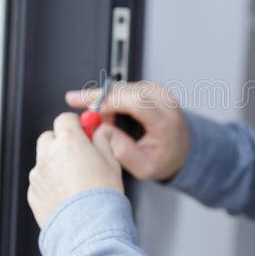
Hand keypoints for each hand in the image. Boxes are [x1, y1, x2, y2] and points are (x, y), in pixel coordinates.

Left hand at [28, 112, 123, 228]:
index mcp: (69, 141)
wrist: (88, 229)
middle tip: (78, 156)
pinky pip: (40, 182)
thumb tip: (100, 133)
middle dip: (61, 143)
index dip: (75, 125)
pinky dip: (50, 185)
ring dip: (55, 165)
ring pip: (44, 161)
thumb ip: (103, 142)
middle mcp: (48, 154)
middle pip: (49, 137)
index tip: (84, 133)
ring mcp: (38, 174)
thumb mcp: (112, 163)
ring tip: (75, 182)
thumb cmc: (102, 196)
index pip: (64, 119)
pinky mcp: (32, 193)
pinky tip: (67, 196)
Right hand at [65, 81, 189, 181]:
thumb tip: (101, 131)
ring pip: (123, 87)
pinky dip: (112, 98)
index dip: (109, 101)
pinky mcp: (153, 89)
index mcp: (166, 122)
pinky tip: (105, 113)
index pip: (137, 102)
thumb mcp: (144, 168)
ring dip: (104, 99)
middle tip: (74, 101)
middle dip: (98, 96)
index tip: (88, 108)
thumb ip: (122, 152)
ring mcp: (160, 93)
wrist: (181, 150)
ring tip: (96, 119)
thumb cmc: (163, 159)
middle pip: (127, 90)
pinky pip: (127, 88)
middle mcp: (166, 102)